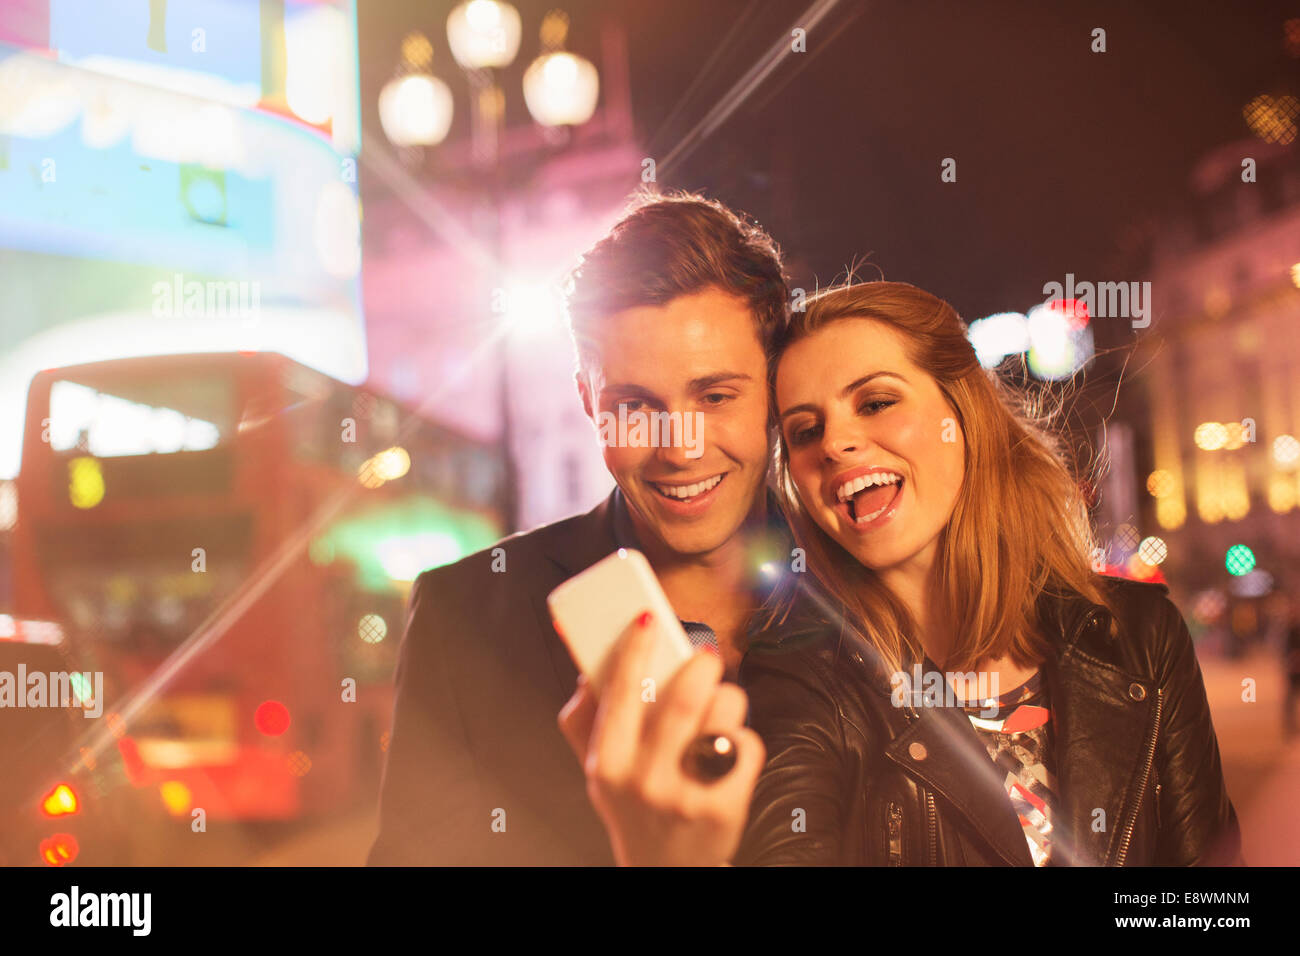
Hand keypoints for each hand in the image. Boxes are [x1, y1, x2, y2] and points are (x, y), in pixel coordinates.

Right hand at [557, 612, 763, 865]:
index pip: (621, 693)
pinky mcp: (725, 806)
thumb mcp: (597, 771)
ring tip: (719, 703)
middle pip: (682, 698)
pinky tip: (729, 746)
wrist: (664, 870)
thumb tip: (589, 668)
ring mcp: (687, 795)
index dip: (635, 648)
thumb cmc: (632, 807)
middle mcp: (644, 780)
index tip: (647, 618)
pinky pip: (747, 744)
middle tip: (705, 656)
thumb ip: (586, 720)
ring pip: (722, 714)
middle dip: (700, 664)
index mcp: (606, 764)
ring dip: (727, 696)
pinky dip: (743, 736)